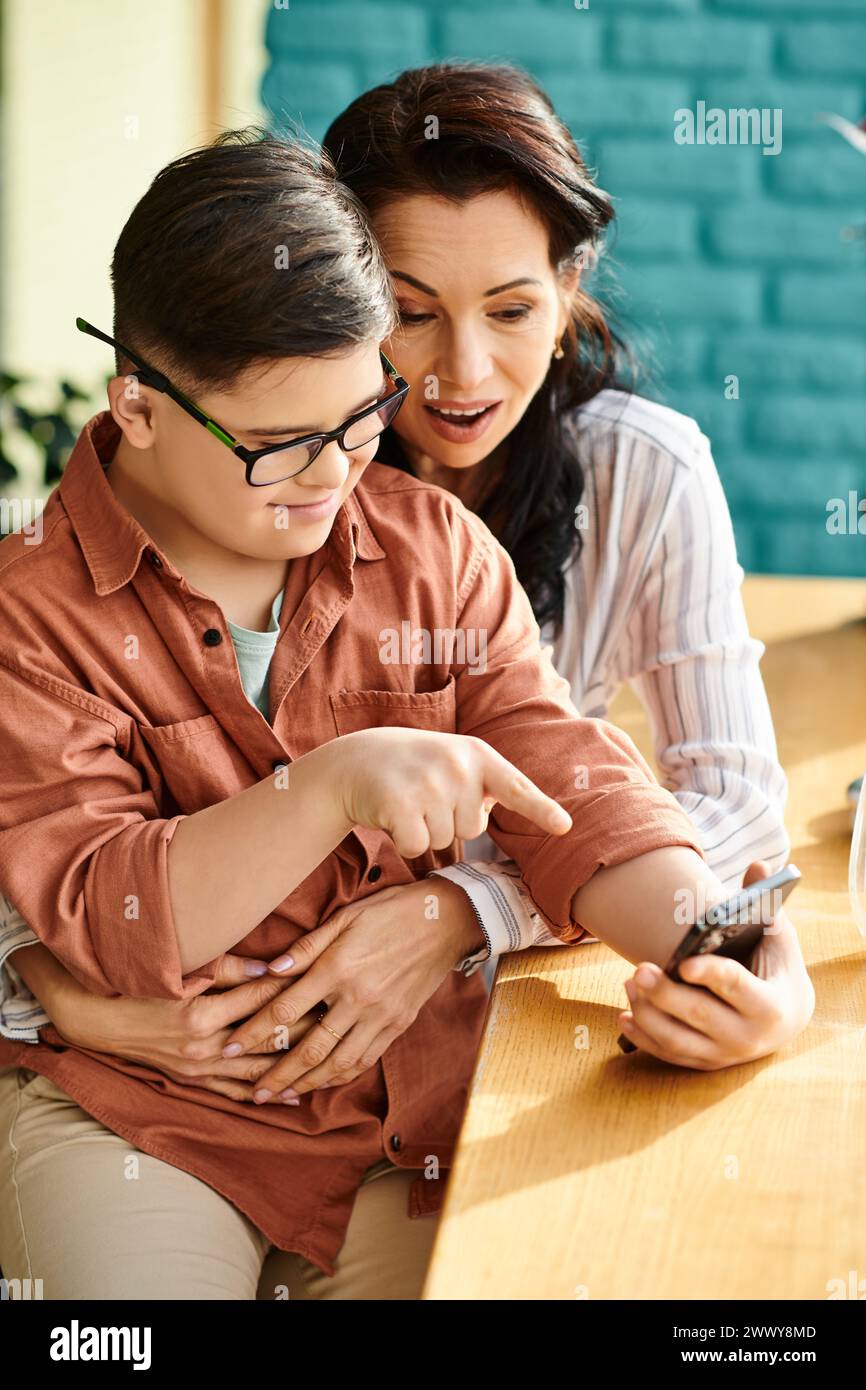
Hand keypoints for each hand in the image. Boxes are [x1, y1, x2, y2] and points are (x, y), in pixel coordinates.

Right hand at [47, 952, 322, 1102]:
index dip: (298, 991)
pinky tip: (295, 1094)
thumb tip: (274, 967)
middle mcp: (204, 1045)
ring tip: (332, 1059)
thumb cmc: (139, 983)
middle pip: (269, 1039)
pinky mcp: (192, 1079)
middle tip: (343, 1019)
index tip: (329, 983)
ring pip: (258, 1069)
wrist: (97, 1017)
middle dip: (309, 1029)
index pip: (263, 1000)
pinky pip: (235, 1091)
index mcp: (203, 1012)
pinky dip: (265, 1093)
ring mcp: (198, 1067)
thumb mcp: (182, 968)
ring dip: (295, 1065)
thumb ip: (230, 967)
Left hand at [221, 876, 485, 1102]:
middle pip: (310, 1047)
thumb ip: (308, 947)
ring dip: (307, 1083)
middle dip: (277, 1074)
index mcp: (339, 968)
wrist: (446, 921)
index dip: (254, 1031)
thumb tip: (270, 970)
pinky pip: (366, 1059)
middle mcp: (359, 998)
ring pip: (338, 1062)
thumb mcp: (347, 917)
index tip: (230, 1047)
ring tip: (282, 1096)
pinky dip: (342, 1076)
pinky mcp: (399, 1024)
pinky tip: (324, 1083)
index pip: (286, 1009)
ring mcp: (381, 1016)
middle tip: (252, 1092)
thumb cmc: (392, 911)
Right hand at [330, 727, 570, 858]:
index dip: (542, 809)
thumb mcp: (453, 761)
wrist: (356, 760)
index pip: (516, 786)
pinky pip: (418, 847)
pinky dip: (405, 841)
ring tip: (409, 801)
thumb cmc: (414, 765)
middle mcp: (456, 765)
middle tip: (425, 795)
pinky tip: (393, 816)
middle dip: (448, 821)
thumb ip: (483, 783)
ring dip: (425, 830)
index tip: (565, 827)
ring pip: (444, 840)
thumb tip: (507, 810)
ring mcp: (428, 783)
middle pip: (472, 829)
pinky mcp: (400, 804)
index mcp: (477, 754)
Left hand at [618, 861, 815, 1069]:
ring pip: (677, 1040)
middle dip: (666, 994)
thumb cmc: (776, 966)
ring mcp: (724, 1055)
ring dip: (648, 1013)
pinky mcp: (703, 1062)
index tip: (684, 963)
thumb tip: (759, 865)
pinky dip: (643, 1037)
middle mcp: (748, 1037)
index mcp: (771, 1005)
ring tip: (630, 982)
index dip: (711, 975)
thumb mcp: (778, 936)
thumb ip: (765, 902)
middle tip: (640, 969)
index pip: (737, 988)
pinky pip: (668, 1055)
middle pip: (700, 1016)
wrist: (785, 1016)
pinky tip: (623, 1015)